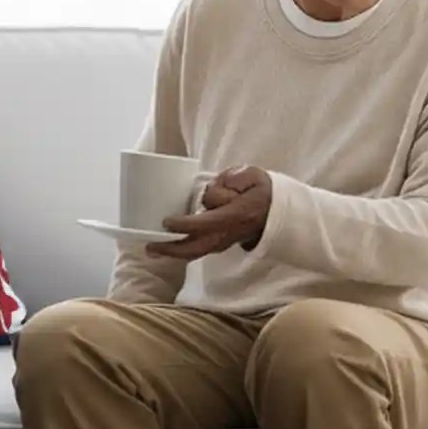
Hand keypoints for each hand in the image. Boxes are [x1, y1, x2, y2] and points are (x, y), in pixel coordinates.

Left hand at [148, 165, 271, 260]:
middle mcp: (228, 233)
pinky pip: (198, 250)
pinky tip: (165, 249)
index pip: (207, 223)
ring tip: (152, 250)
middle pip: (198, 247)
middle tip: (151, 247)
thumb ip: (232, 179)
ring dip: (174, 253)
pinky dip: (182, 251)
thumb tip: (216, 188)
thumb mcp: (250, 175)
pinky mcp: (220, 243)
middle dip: (173, 250)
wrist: (276, 209)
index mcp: (235, 215)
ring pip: (197, 251)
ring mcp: (224, 241)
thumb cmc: (258, 189)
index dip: (186, 225)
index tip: (166, 222)